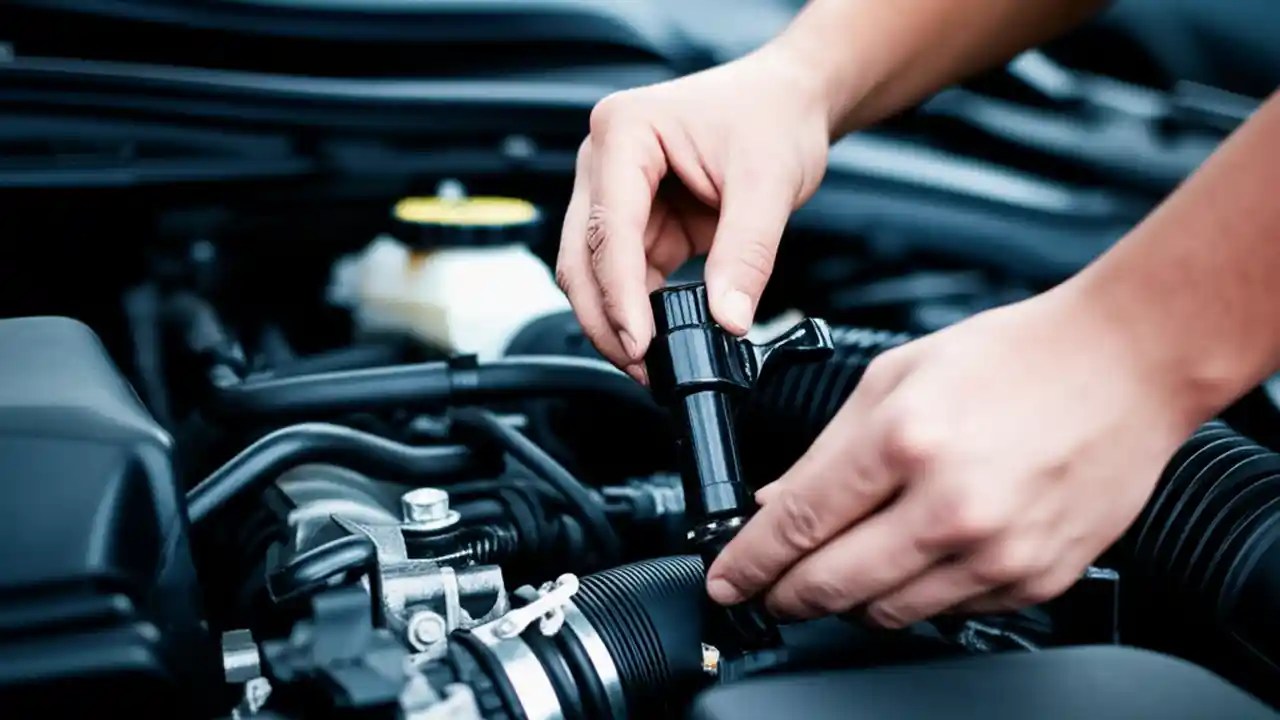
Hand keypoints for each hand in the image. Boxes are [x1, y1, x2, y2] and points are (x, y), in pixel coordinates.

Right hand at [556, 47, 832, 380]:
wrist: (788, 101)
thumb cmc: (773, 117)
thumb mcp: (768, 185)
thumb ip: (746, 255)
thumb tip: (728, 322)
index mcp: (625, 131)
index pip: (608, 228)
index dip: (620, 294)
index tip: (641, 344)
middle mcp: (604, 160)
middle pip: (581, 256)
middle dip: (605, 318)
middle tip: (642, 367)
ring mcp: (613, 191)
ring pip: (594, 273)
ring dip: (616, 320)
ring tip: (651, 364)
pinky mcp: (635, 220)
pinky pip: (624, 275)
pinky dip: (638, 311)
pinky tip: (661, 338)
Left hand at [705, 288, 1201, 625]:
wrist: (1127, 364)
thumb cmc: (1017, 357)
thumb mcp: (896, 376)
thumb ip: (826, 449)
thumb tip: (772, 505)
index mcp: (904, 441)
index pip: (796, 525)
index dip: (747, 563)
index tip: (726, 581)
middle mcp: (950, 506)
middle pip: (832, 585)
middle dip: (784, 596)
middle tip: (766, 591)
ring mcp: (997, 552)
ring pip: (887, 613)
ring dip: (848, 601)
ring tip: (840, 570)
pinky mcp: (1034, 578)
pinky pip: (949, 612)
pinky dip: (916, 595)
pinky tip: (914, 560)